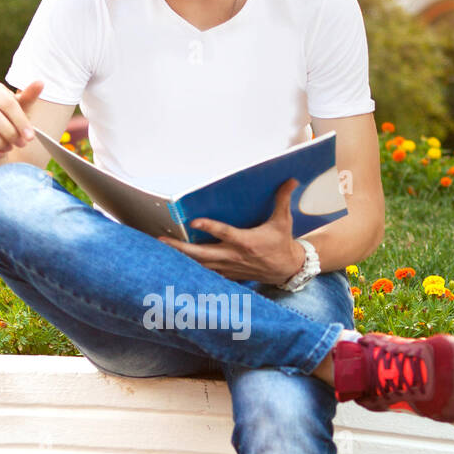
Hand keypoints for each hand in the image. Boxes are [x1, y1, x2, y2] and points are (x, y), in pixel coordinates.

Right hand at [0, 78, 44, 159]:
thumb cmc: (11, 119)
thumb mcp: (22, 109)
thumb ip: (29, 96)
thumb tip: (40, 82)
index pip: (6, 102)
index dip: (20, 121)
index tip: (31, 136)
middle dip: (9, 133)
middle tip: (21, 144)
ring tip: (10, 147)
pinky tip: (0, 153)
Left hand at [159, 178, 305, 283]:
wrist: (287, 269)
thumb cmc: (282, 242)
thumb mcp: (283, 221)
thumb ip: (282, 199)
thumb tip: (290, 179)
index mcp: (246, 241)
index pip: (224, 233)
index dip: (209, 226)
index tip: (193, 220)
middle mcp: (234, 256)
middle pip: (202, 253)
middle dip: (181, 247)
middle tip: (163, 240)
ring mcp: (229, 267)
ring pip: (200, 264)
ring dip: (181, 257)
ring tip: (163, 248)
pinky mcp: (228, 274)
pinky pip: (206, 272)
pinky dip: (191, 268)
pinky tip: (176, 261)